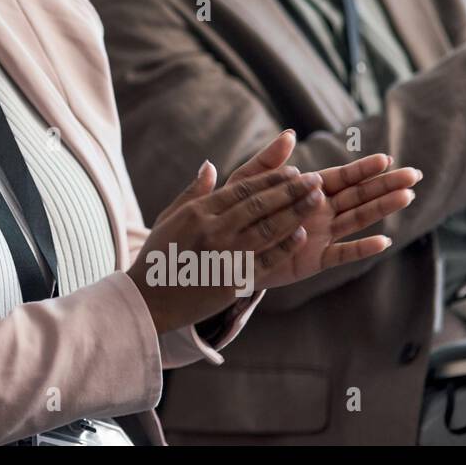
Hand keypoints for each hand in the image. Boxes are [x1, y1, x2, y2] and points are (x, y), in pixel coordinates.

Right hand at [128, 163, 327, 333]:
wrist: (149, 299)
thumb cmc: (159, 255)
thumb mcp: (169, 217)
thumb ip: (193, 191)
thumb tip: (210, 165)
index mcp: (198, 212)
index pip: (243, 189)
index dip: (272, 179)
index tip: (294, 171)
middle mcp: (213, 230)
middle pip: (260, 205)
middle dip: (292, 190)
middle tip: (316, 180)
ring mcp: (225, 256)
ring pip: (269, 228)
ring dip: (296, 212)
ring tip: (317, 199)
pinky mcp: (234, 280)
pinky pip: (266, 259)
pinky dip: (286, 245)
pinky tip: (303, 234)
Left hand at [225, 130, 419, 288]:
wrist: (225, 251)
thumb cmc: (237, 212)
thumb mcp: (250, 183)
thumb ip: (269, 161)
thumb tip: (289, 134)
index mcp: (308, 191)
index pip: (342, 177)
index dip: (363, 169)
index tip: (387, 158)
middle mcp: (320, 212)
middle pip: (359, 196)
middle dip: (386, 185)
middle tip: (414, 174)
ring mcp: (321, 236)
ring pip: (357, 219)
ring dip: (381, 208)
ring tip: (407, 196)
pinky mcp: (315, 260)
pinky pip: (342, 254)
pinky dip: (362, 248)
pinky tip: (384, 241)